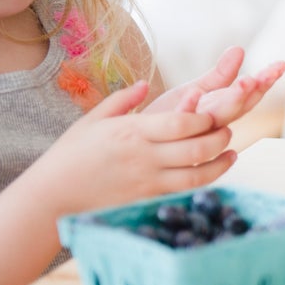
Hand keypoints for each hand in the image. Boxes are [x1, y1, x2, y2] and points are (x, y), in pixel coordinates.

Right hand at [27, 81, 236, 215]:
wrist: (53, 196)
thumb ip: (122, 100)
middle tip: (228, 130)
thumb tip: (144, 83)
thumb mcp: (93, 120)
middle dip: (220, 137)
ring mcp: (148, 182)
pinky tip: (213, 173)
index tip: (212, 113)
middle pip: (198, 148)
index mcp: (132, 132)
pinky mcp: (149, 200)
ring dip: (221, 163)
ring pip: (198, 174)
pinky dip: (205, 182)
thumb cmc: (71, 154)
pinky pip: (186, 191)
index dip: (205, 118)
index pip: (182, 122)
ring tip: (230, 152)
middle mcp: (145, 157)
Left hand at [147, 46, 284, 127]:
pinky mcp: (172, 133)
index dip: (266, 81)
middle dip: (252, 91)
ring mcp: (195, 130)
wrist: (140, 140)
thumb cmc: (170, 116)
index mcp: (222, 109)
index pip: (251, 95)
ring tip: (243, 81)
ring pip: (218, 117)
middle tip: (260, 76)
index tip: (281, 65)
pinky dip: (190, 109)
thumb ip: (221, 74)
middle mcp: (213, 122)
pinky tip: (195, 93)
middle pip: (240, 107)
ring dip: (232, 100)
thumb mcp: (199, 89)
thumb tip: (240, 49)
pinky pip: (183, 121)